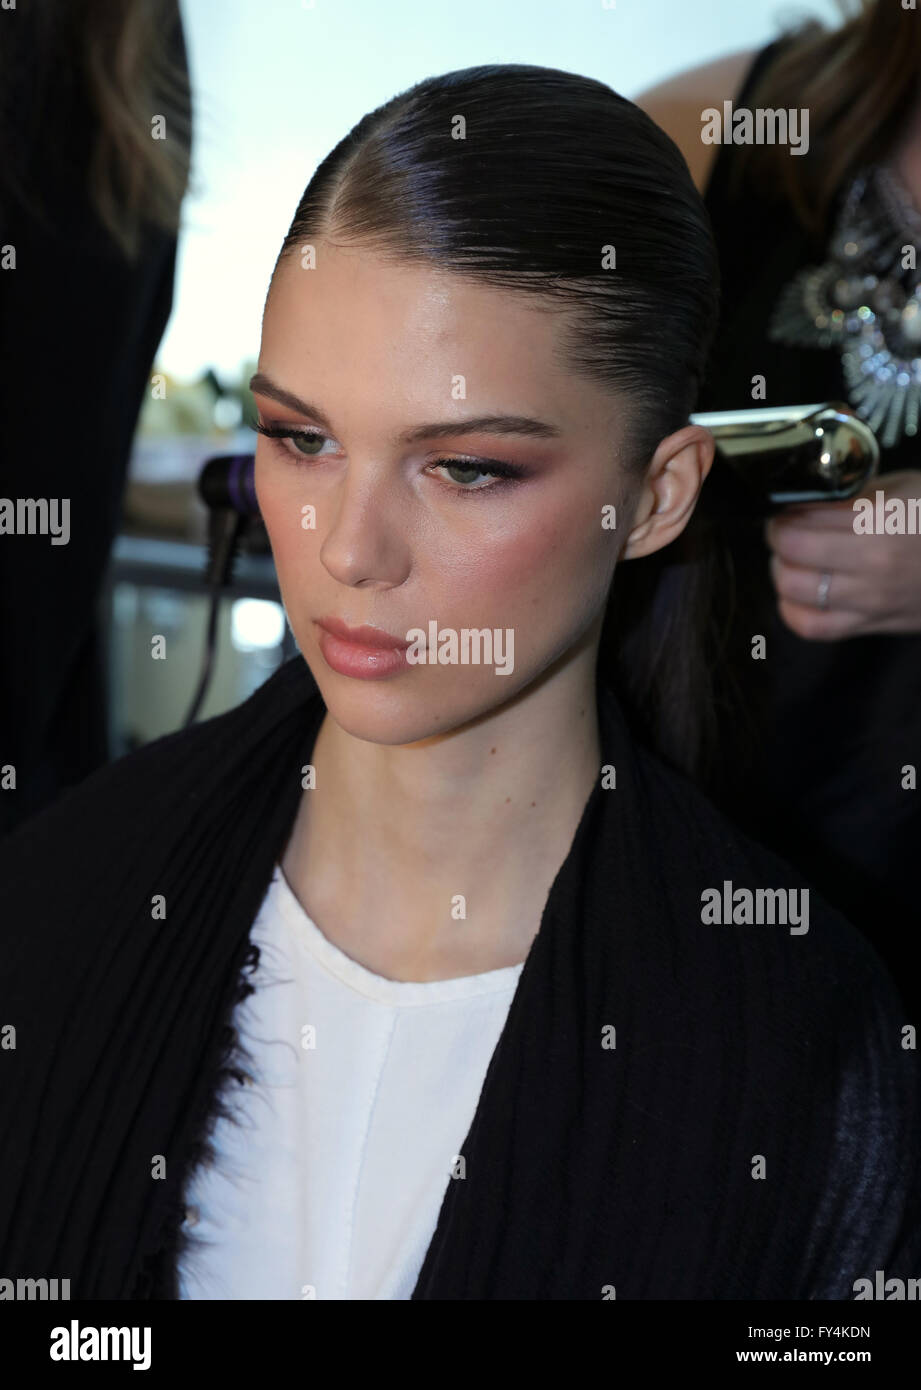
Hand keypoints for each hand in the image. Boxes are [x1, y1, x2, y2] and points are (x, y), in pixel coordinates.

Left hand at [763, 469, 920, 638]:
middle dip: (778, 536)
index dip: (784, 512)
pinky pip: (814, 628)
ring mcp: (871, 601)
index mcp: (880, 523)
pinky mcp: (873, 625)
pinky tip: (796, 594)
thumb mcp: (905, 488)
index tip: (787, 507)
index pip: (803, 520)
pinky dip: (793, 610)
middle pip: (791, 554)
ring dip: (781, 571)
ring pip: (793, 592)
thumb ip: (853, 494)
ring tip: (789, 558)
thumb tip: (808, 499)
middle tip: (784, 528)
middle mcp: (872, 566)